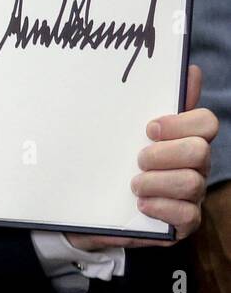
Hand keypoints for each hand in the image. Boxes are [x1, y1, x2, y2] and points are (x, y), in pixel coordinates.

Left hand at [69, 64, 217, 249]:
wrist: (88, 205)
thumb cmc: (112, 161)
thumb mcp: (123, 131)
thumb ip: (150, 102)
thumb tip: (188, 69)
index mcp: (184, 139)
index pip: (206, 122)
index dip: (180, 123)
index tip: (149, 128)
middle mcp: (195, 166)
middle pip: (200, 151)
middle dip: (163, 154)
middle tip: (137, 159)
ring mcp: (192, 195)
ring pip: (191, 182)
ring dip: (155, 182)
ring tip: (133, 185)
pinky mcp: (183, 223)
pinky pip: (186, 215)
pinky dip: (159, 208)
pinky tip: (140, 205)